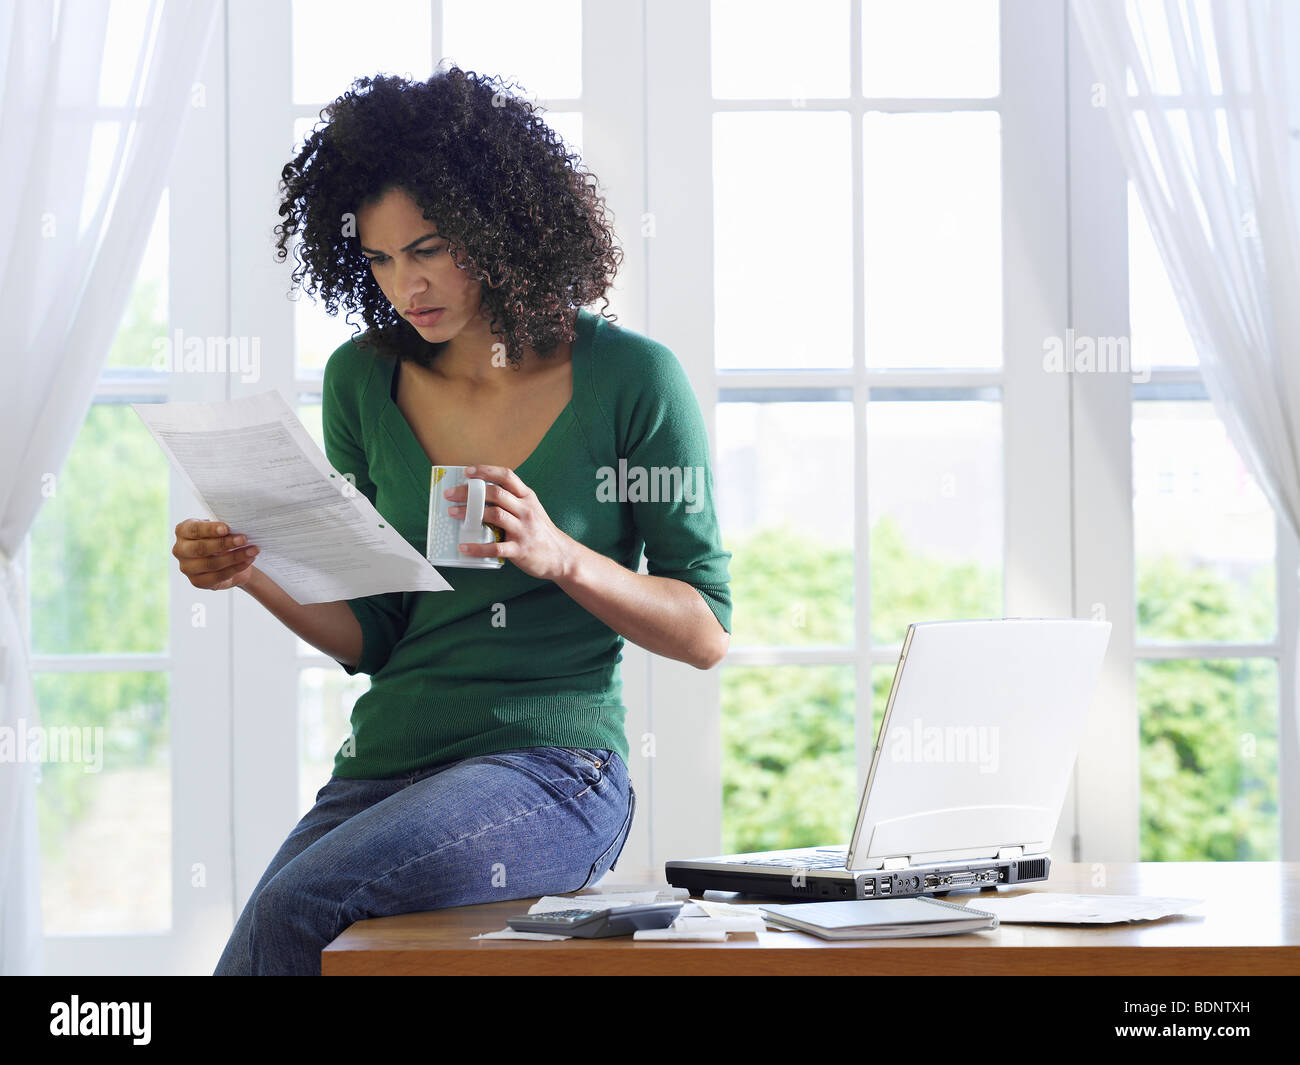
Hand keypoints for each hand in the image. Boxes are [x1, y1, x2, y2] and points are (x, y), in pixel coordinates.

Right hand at [172, 518, 259, 590]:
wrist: (226, 558)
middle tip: (244, 539)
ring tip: (252, 550)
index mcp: (183, 531)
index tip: (227, 528)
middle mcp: (180, 549)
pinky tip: (248, 561)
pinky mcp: (197, 581)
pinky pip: (218, 576)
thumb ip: (222, 527)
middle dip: (224, 543)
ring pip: (211, 564)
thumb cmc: (221, 538)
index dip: (210, 529)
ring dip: (235, 557)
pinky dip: (236, 568)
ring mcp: (187, 567)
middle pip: (201, 548)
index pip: (193, 530)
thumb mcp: (219, 529)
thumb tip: (238, 526)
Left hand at [443, 464, 575, 581]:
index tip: (467, 472)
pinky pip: (495, 547)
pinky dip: (477, 547)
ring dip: (469, 513)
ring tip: (453, 513)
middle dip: (469, 492)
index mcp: (528, 498)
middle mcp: (526, 510)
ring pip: (494, 515)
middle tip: (450, 494)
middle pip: (495, 494)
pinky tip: (464, 547)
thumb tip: (482, 495)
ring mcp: (523, 530)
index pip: (506, 476)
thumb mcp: (532, 510)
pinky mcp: (520, 550)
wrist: (562, 557)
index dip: (485, 471)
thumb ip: (513, 501)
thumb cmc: (541, 533)